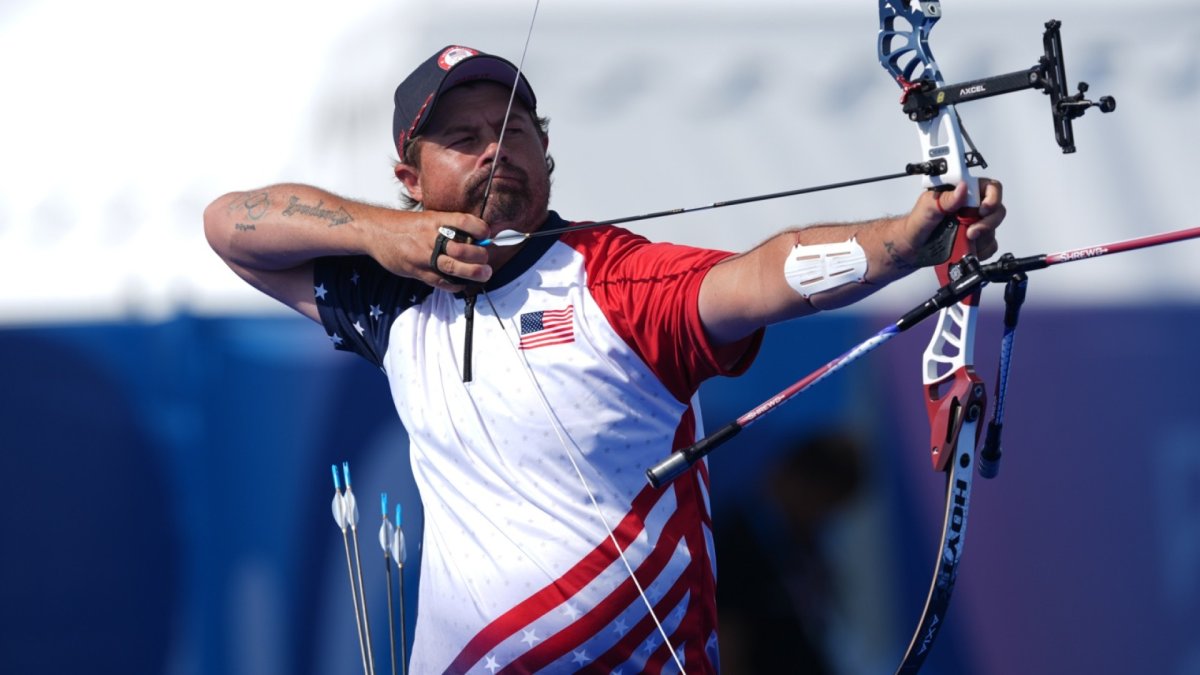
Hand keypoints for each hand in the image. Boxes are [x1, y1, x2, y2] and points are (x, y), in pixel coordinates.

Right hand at [370, 210, 492, 290]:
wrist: (376, 232)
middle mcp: (430, 237)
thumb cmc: (405, 226)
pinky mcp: (417, 271)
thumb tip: (474, 238)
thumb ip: (448, 227)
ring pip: (454, 267)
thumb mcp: (427, 218)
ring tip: (484, 273)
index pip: (464, 221)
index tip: (487, 234)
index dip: (480, 229)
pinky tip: (462, 282)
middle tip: (486, 259)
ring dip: (473, 272)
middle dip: (480, 256)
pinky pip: (441, 281)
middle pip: (463, 248)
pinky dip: (455, 284)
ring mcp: (423, 256)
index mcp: (435, 220)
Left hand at [908, 179, 1004, 261]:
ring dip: (981, 238)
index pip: (991, 188)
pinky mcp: (976, 241)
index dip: (993, 198)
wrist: (912, 246)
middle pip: (997, 210)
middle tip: (971, 232)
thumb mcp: (928, 207)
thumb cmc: (917, 223)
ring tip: (963, 241)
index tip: (983, 210)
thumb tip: (962, 188)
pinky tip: (966, 248)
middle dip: (987, 223)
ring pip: (994, 230)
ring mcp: (976, 225)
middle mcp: (973, 208)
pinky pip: (990, 246)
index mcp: (964, 193)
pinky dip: (981, 250)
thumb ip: (945, 198)